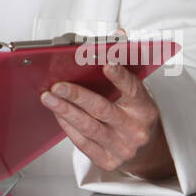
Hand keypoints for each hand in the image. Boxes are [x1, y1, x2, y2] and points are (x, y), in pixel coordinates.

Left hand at [40, 61, 173, 179]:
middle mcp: (135, 130)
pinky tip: (57, 113)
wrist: (147, 152)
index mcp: (145, 109)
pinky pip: (83, 143)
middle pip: (102, 109)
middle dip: (77, 95)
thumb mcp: (138, 92)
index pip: (133, 89)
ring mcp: (122, 148)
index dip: (120, 76)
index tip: (106, 61)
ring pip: (89, 127)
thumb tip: (119, 34)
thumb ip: (126, 64)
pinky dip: (68, 127)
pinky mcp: (108, 161)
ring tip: (48, 97)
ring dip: (65, 110)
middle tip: (57, 85)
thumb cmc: (136, 115)